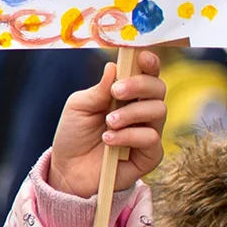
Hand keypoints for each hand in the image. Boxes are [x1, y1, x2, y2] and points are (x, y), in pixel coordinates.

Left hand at [49, 48, 168, 199]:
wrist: (68, 169)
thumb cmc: (74, 134)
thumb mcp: (79, 106)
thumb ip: (98, 89)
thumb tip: (114, 66)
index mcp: (127, 94)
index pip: (147, 74)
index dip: (149, 63)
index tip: (141, 56)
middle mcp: (142, 110)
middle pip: (158, 88)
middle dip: (139, 86)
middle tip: (115, 92)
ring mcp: (148, 132)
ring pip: (159, 111)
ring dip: (130, 113)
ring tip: (108, 122)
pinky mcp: (150, 155)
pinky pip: (151, 138)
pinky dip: (129, 136)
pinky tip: (108, 140)